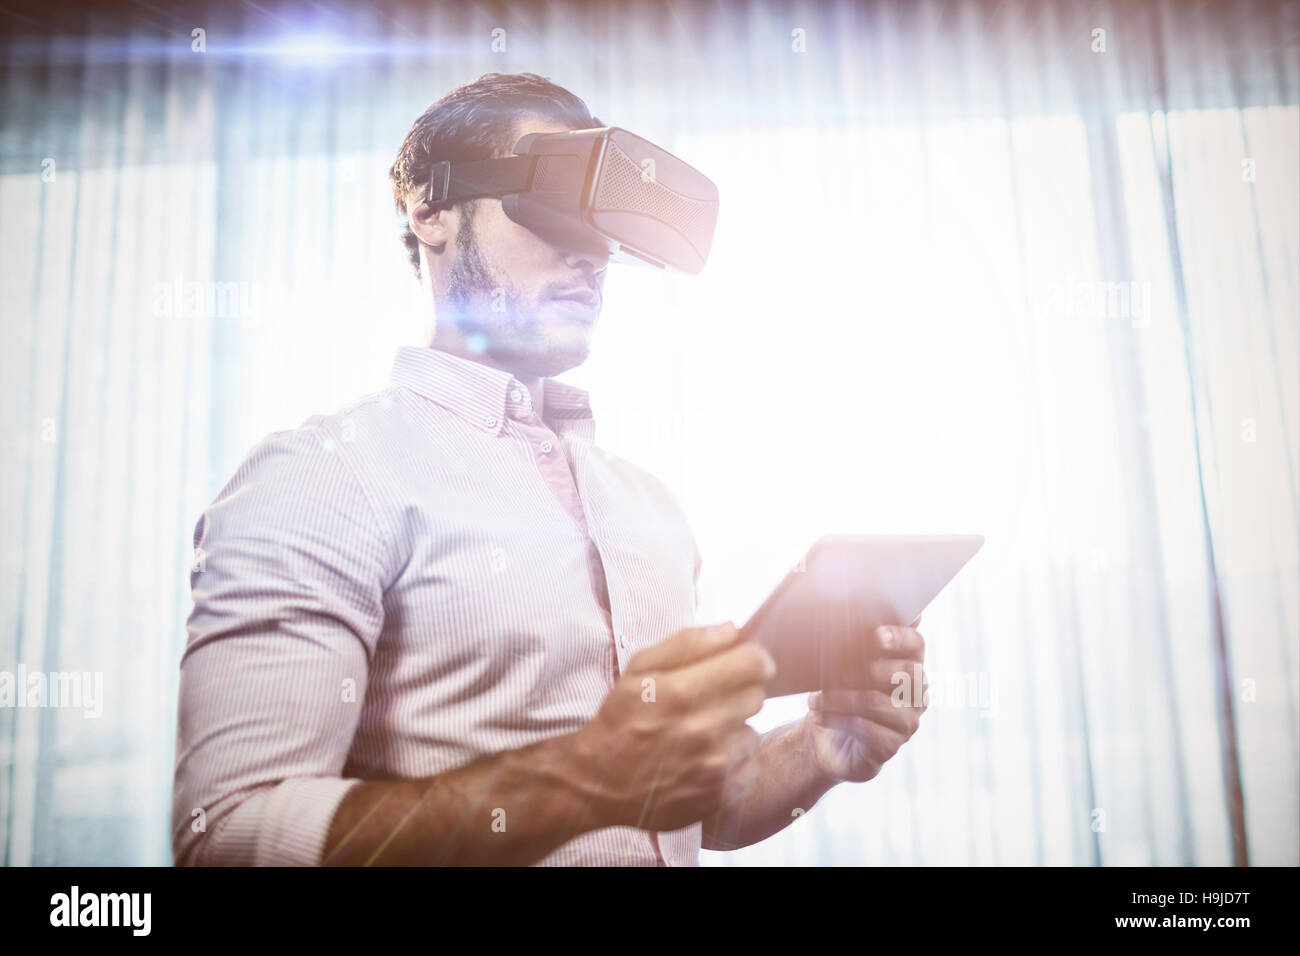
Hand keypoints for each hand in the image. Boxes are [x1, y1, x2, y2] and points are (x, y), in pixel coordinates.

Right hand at [569, 621, 774, 831]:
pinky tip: (704, 760)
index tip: (741, 661)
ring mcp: (715, 767)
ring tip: (702, 734)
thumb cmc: (620, 719)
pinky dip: (732, 761)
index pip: (753, 663)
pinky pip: (749, 765)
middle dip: (739, 691)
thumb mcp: (640, 669)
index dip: (751, 657)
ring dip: (733, 730)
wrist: (600, 783)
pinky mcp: (722, 795)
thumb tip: (733, 630)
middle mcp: (704, 730)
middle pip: (757, 696)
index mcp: (682, 692)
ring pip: (752, 732)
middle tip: (711, 699)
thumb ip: (687, 644)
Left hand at [802, 619, 927, 783]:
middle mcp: (916, 693)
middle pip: (904, 673)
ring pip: (878, 702)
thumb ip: (857, 635)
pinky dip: (839, 719)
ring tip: (815, 697)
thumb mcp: (844, 661)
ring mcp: (907, 722)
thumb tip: (867, 600)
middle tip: (833, 668)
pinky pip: (868, 729)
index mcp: (909, 664)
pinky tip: (819, 714)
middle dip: (867, 668)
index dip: (900, 638)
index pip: (917, 645)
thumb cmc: (837, 690)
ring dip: (841, 698)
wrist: (824, 736)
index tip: (876, 636)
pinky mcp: (890, 746)